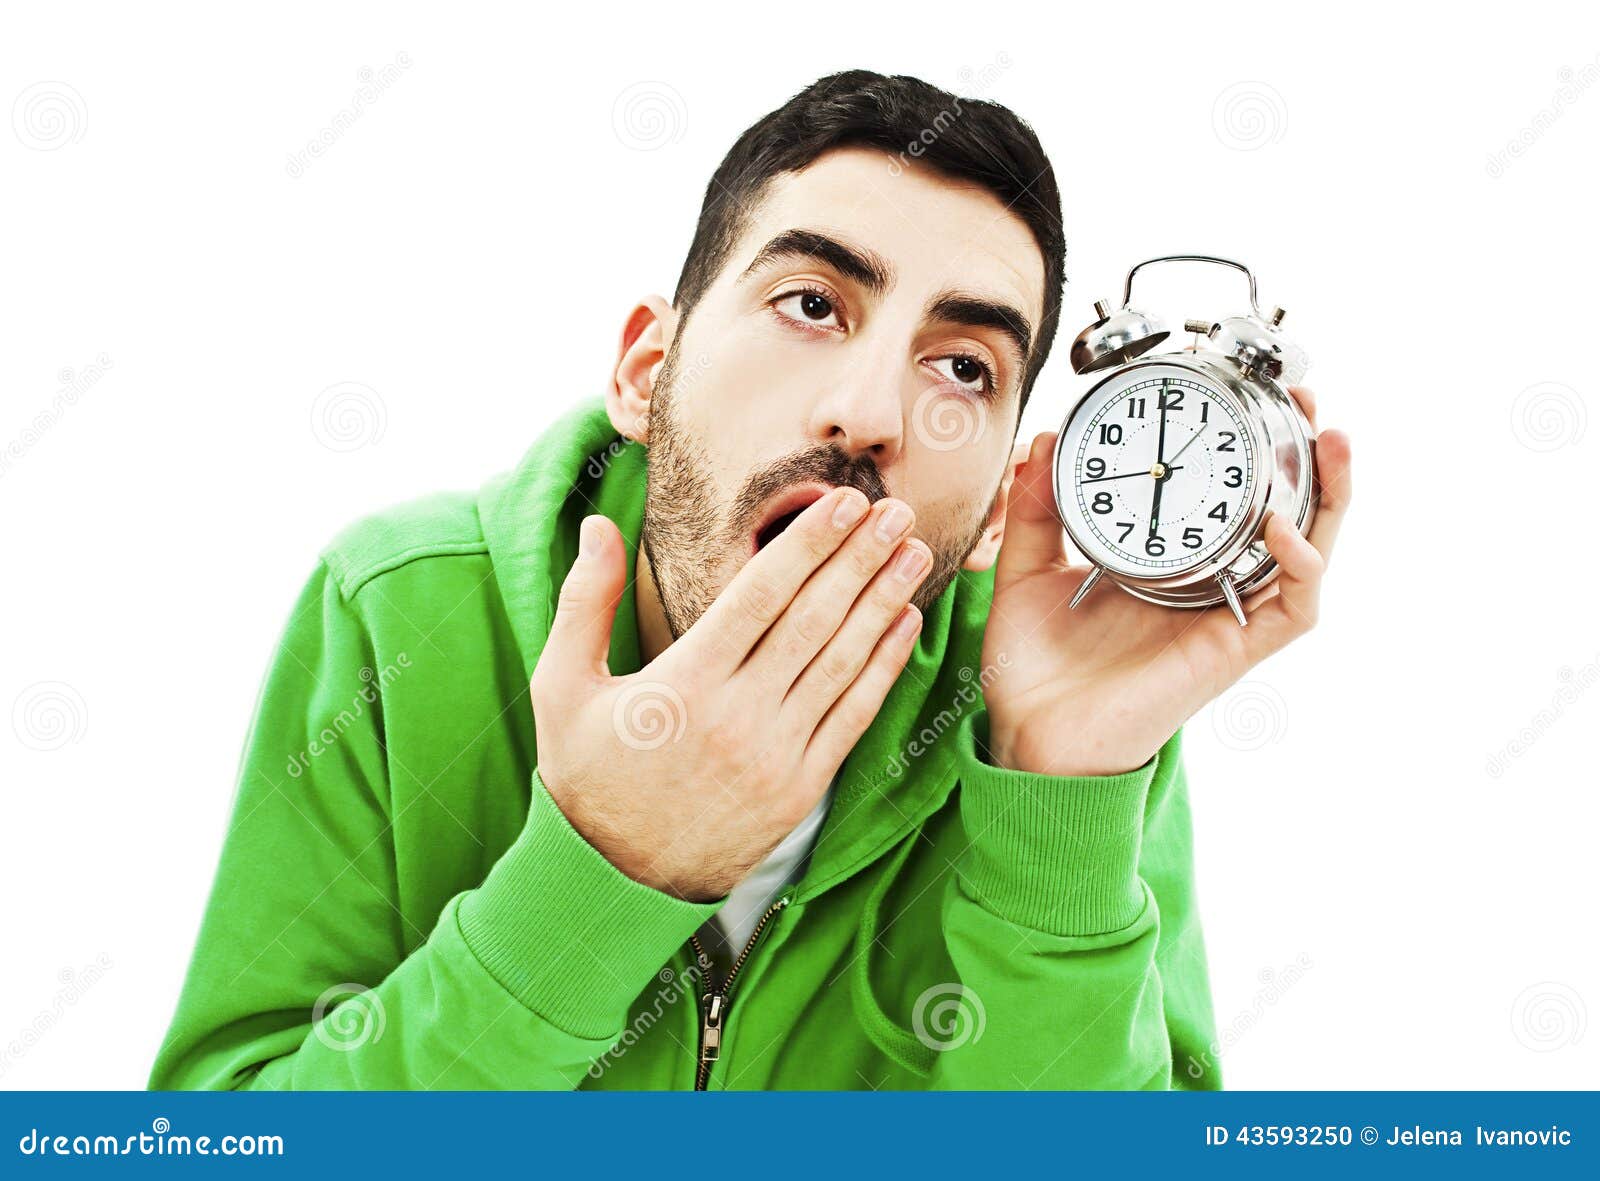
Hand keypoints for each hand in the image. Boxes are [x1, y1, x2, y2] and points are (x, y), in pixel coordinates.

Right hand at [531, 489, 930, 900]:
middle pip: (813, 621)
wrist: (615, 880)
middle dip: (859, 559)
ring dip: (884, 604)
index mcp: (684, 684)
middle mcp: (738, 717)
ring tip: (915, 554)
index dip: (808, 543)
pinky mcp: (801, 789)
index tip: (843, 501)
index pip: (760, 595)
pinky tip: (906, 625)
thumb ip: (584, 602)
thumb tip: (597, 525)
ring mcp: (776, 756)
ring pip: (842, 664)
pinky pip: (854, 717)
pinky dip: (884, 668)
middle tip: (897, 511)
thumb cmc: (587, 775)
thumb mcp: (562, 687)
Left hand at [982, 386, 1352, 776]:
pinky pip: (1292, 610)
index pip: (1225, 495)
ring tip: (1331, 442)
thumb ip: (1035, 509)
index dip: (1247, 447)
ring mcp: (1224, 618)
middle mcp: (1206, 586)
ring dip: (1330, 497)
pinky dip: (1300, 567)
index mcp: (1166, 562)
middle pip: (1285, 513)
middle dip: (1307, 455)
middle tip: (1303, 401)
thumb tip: (1047, 440)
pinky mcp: (1231, 653)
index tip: (1242, 392)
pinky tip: (1285, 529)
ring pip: (1308, 553)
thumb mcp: (1026, 571)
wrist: (1030, 736)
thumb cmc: (1035, 667)